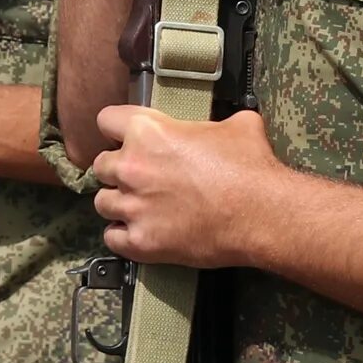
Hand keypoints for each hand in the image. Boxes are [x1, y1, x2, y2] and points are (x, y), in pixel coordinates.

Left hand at [89, 107, 280, 269]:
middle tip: (140, 177)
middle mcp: (131, 167)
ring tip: (139, 207)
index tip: (125, 137)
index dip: (117, 129)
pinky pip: (112, 237)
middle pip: (101, 166)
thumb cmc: (249, 167)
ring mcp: (133, 206)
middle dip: (118, 170)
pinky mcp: (140, 241)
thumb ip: (215, 121)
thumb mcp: (236, 125)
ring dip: (119, 203)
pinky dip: (123, 235)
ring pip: (102, 203)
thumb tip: (226, 122)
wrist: (261, 213)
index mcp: (148, 132)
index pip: (106, 120)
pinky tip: (139, 231)